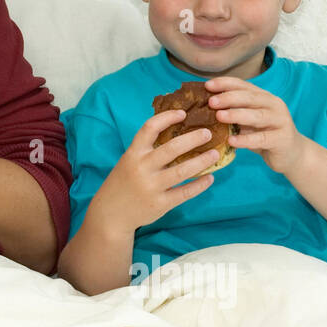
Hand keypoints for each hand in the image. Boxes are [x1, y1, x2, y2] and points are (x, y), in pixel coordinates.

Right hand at [90, 108, 221, 233]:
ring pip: (182, 171)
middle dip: (193, 138)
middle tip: (207, 133)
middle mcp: (142, 168)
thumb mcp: (128, 161)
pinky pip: (185, 192)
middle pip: (172, 148)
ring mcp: (151, 186)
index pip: (150, 128)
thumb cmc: (123, 182)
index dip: (167, 118)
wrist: (111, 213)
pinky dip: (200, 185)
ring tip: (215, 155)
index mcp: (133, 153)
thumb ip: (147, 149)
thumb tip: (175, 132)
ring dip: (202, 161)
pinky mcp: (160, 204)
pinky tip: (210, 178)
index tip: (183, 113)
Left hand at [203, 76, 305, 174]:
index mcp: (264, 97)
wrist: (291, 154)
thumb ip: (234, 112)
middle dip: (229, 98)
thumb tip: (205, 106)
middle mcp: (274, 105)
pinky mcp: (283, 139)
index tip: (207, 85)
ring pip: (257, 116)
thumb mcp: (248, 121)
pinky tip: (232, 141)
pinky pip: (262, 138)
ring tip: (219, 116)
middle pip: (250, 98)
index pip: (244, 86)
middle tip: (211, 102)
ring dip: (237, 115)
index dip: (226, 83)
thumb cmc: (264, 134)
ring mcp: (281, 121)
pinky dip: (246, 139)